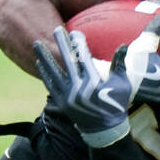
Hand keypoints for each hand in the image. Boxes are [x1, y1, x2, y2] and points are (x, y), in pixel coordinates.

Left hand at [34, 16, 159, 146]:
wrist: (105, 130)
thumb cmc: (116, 104)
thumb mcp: (123, 84)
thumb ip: (120, 64)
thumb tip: (122, 45)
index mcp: (94, 83)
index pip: (84, 58)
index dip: (79, 44)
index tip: (74, 33)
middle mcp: (78, 89)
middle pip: (67, 61)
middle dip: (61, 44)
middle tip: (56, 29)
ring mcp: (67, 96)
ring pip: (53, 72)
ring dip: (44, 56)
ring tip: (36, 44)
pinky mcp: (61, 103)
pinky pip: (50, 85)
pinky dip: (44, 73)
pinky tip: (39, 62)